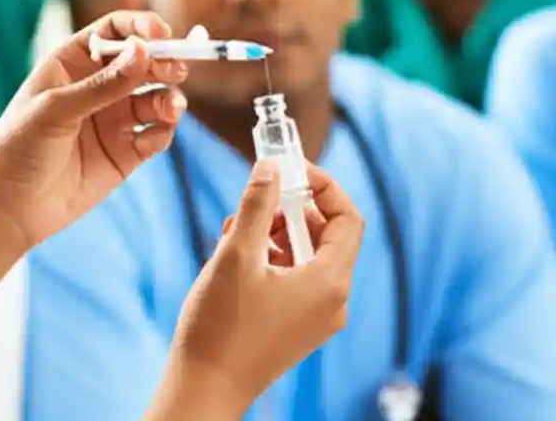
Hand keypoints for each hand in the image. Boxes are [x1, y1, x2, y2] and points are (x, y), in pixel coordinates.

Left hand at [0, 11, 188, 249]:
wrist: (9, 207)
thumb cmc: (19, 147)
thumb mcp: (57, 109)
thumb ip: (103, 84)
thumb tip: (144, 51)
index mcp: (73, 64)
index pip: (114, 31)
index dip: (140, 27)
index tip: (161, 33)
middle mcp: (98, 87)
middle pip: (144, 62)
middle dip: (164, 62)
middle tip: (177, 69)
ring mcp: (113, 120)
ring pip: (156, 98)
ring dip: (170, 98)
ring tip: (171, 108)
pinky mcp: (125, 153)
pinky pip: (156, 134)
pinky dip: (163, 131)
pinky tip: (155, 135)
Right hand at [157, 161, 364, 416]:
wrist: (206, 388)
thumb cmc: (221, 327)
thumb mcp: (235, 255)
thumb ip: (256, 206)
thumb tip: (270, 167)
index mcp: (329, 283)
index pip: (348, 218)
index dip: (324, 186)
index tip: (291, 168)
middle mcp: (332, 302)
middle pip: (328, 236)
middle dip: (293, 209)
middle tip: (260, 193)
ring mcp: (316, 318)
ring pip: (308, 256)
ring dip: (277, 232)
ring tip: (237, 228)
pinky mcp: (297, 327)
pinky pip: (297, 279)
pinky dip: (274, 258)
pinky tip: (237, 254)